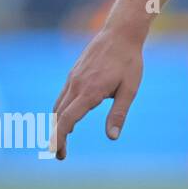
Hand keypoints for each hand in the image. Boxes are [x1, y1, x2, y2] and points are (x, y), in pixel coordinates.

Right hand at [50, 25, 145, 159]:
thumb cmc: (129, 61)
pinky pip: (63, 96)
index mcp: (90, 92)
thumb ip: (119, 113)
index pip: (67, 120)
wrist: (121, 33)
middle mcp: (76, 86)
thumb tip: (112, 137)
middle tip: (61, 155)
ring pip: (58, 106)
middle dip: (57, 137)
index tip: (58, 154)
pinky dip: (61, 110)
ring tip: (63, 139)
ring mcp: (73, 78)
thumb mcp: (130, 89)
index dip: (60, 139)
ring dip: (58, 124)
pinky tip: (69, 117)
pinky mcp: (74, 74)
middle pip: (59, 116)